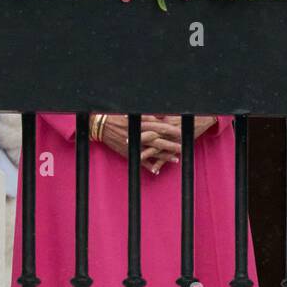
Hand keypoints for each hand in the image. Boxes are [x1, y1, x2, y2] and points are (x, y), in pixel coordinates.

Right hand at [96, 115, 213, 175]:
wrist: (101, 125)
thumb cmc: (119, 117)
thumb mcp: (135, 115)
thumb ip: (149, 117)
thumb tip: (161, 119)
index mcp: (142, 124)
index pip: (161, 128)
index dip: (173, 131)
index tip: (183, 133)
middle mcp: (140, 135)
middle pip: (160, 141)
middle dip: (173, 145)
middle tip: (184, 147)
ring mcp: (134, 145)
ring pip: (153, 153)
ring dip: (165, 157)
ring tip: (176, 160)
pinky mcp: (128, 153)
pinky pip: (140, 161)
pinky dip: (148, 166)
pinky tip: (157, 171)